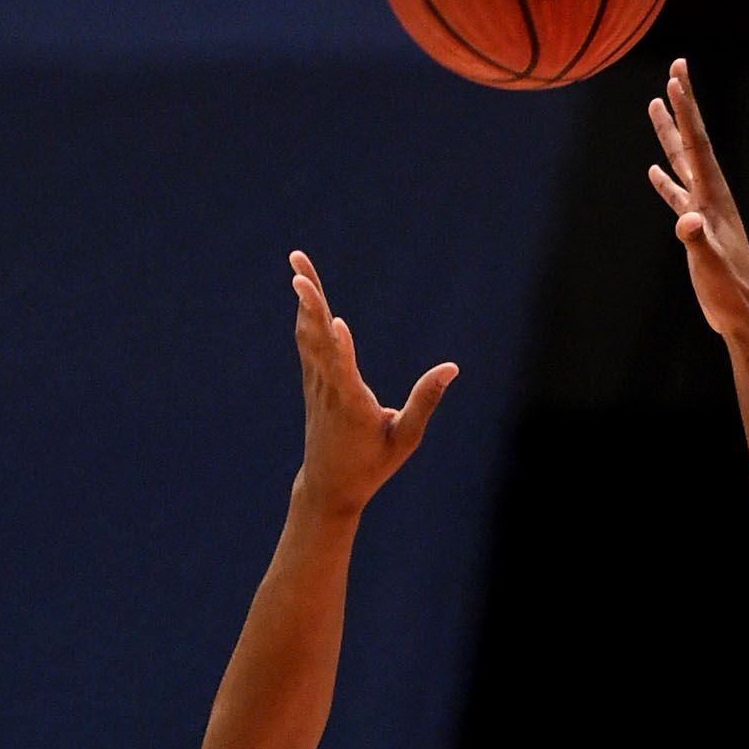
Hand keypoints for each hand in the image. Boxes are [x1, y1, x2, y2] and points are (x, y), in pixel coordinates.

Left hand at [290, 251, 457, 518]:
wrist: (331, 485)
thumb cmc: (372, 464)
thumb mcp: (405, 439)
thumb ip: (425, 401)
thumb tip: (451, 368)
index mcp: (352, 405)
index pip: (344, 370)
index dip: (341, 346)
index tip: (337, 320)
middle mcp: (328, 389)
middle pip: (317, 339)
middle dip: (309, 301)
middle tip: (297, 268)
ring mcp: (316, 384)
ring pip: (308, 334)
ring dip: (304, 298)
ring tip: (298, 262)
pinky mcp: (312, 382)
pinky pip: (307, 342)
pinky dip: (306, 315)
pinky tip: (304, 293)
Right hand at [648, 59, 748, 341]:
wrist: (744, 314)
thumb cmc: (730, 292)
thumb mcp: (712, 266)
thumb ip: (698, 242)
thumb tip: (686, 220)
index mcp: (714, 198)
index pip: (697, 144)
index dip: (686, 110)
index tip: (677, 76)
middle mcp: (711, 197)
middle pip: (692, 142)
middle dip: (682, 107)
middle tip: (675, 71)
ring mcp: (705, 211)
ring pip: (684, 163)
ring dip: (670, 135)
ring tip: (655, 107)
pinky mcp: (698, 230)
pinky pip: (678, 195)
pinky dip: (666, 180)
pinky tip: (654, 170)